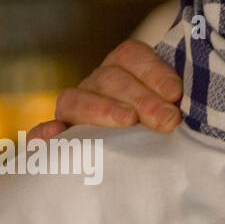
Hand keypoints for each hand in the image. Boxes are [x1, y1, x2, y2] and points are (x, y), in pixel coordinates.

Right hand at [28, 39, 182, 141]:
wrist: (140, 168)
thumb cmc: (167, 127)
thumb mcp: (177, 109)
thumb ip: (182, 100)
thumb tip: (186, 101)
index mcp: (126, 69)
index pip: (131, 55)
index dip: (153, 70)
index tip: (175, 94)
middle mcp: (97, 85)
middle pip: (110, 78)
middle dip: (141, 98)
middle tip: (167, 120)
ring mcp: (74, 111)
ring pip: (76, 99)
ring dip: (102, 109)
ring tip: (127, 122)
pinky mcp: (56, 140)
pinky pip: (39, 135)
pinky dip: (44, 134)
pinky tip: (57, 134)